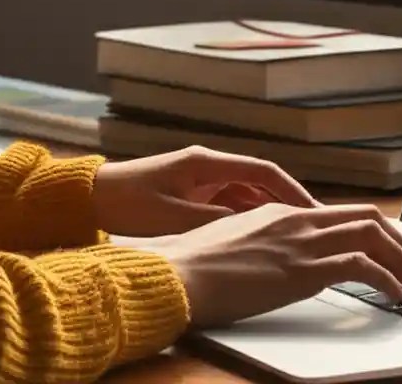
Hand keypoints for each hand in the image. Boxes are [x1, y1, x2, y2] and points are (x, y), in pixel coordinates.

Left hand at [92, 146, 319, 236]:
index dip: (292, 191)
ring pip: (245, 194)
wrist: (88, 198)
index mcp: (207, 164)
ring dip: (267, 211)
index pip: (264, 172)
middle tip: (313, 226)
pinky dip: (245, 218)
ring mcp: (199, 179)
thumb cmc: (127, 204)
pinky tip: (256, 237)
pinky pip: (228, 203)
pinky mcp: (190, 192)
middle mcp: (208, 166)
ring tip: (291, 235)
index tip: (313, 210)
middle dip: (286, 203)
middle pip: (259, 182)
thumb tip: (254, 228)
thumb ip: (215, 222)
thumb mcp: (174, 218)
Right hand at [139, 202, 401, 325]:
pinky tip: (396, 296)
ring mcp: (302, 243)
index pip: (346, 212)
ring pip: (374, 237)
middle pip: (370, 218)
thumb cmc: (193, 266)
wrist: (176, 274)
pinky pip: (363, 267)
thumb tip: (282, 258)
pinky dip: (389, 280)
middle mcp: (299, 220)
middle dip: (401, 244)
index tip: (393, 250)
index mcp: (283, 212)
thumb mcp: (235, 243)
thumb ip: (266, 243)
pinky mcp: (303, 270)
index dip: (377, 231)